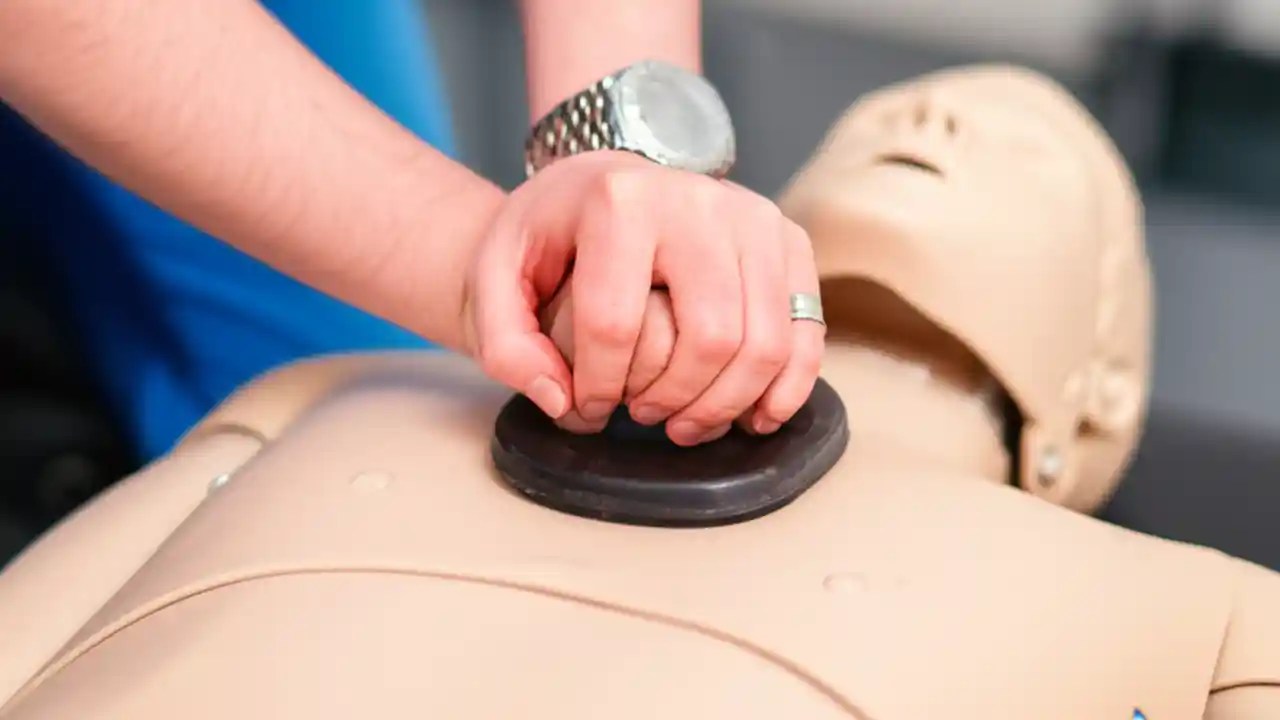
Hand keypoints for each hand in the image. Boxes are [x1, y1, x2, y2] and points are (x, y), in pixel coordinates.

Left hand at [463, 151, 823, 445]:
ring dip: (725, 405)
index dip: (597, 387)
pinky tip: (753, 416)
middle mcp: (698, 200)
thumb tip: (561, 402)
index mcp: (620, 201)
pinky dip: (787, 388)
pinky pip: (806, 332)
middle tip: (640, 415)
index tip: (584, 404)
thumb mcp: (497, 277)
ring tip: (685, 422)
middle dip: (671, 400)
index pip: (616, 324)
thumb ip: (506, 344)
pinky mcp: (788, 240)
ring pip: (765, 344)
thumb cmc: (550, 237)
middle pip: (710, 338)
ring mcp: (753, 217)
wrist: (598, 186)